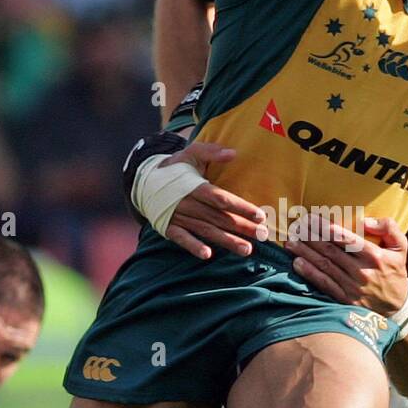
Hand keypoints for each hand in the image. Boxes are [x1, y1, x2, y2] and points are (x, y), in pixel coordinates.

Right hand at [165, 141, 266, 258]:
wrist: (145, 180)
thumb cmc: (176, 167)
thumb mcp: (191, 153)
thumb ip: (211, 152)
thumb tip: (233, 153)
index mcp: (194, 186)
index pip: (221, 198)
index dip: (241, 207)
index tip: (260, 215)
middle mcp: (187, 203)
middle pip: (219, 217)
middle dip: (242, 227)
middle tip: (263, 235)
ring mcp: (178, 217)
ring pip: (206, 231)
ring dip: (226, 241)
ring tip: (246, 250)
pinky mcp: (169, 228)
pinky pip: (182, 239)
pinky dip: (193, 246)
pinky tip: (207, 255)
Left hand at [285, 216, 407, 312]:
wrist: (398, 306)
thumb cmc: (395, 272)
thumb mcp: (401, 247)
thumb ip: (389, 227)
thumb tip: (365, 221)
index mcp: (374, 255)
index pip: (344, 238)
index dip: (325, 227)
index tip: (311, 218)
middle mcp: (361, 271)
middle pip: (330, 250)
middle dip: (310, 237)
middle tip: (296, 227)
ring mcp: (352, 287)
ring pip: (324, 266)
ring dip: (305, 253)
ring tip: (291, 242)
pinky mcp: (345, 300)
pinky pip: (324, 284)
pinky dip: (309, 274)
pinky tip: (296, 263)